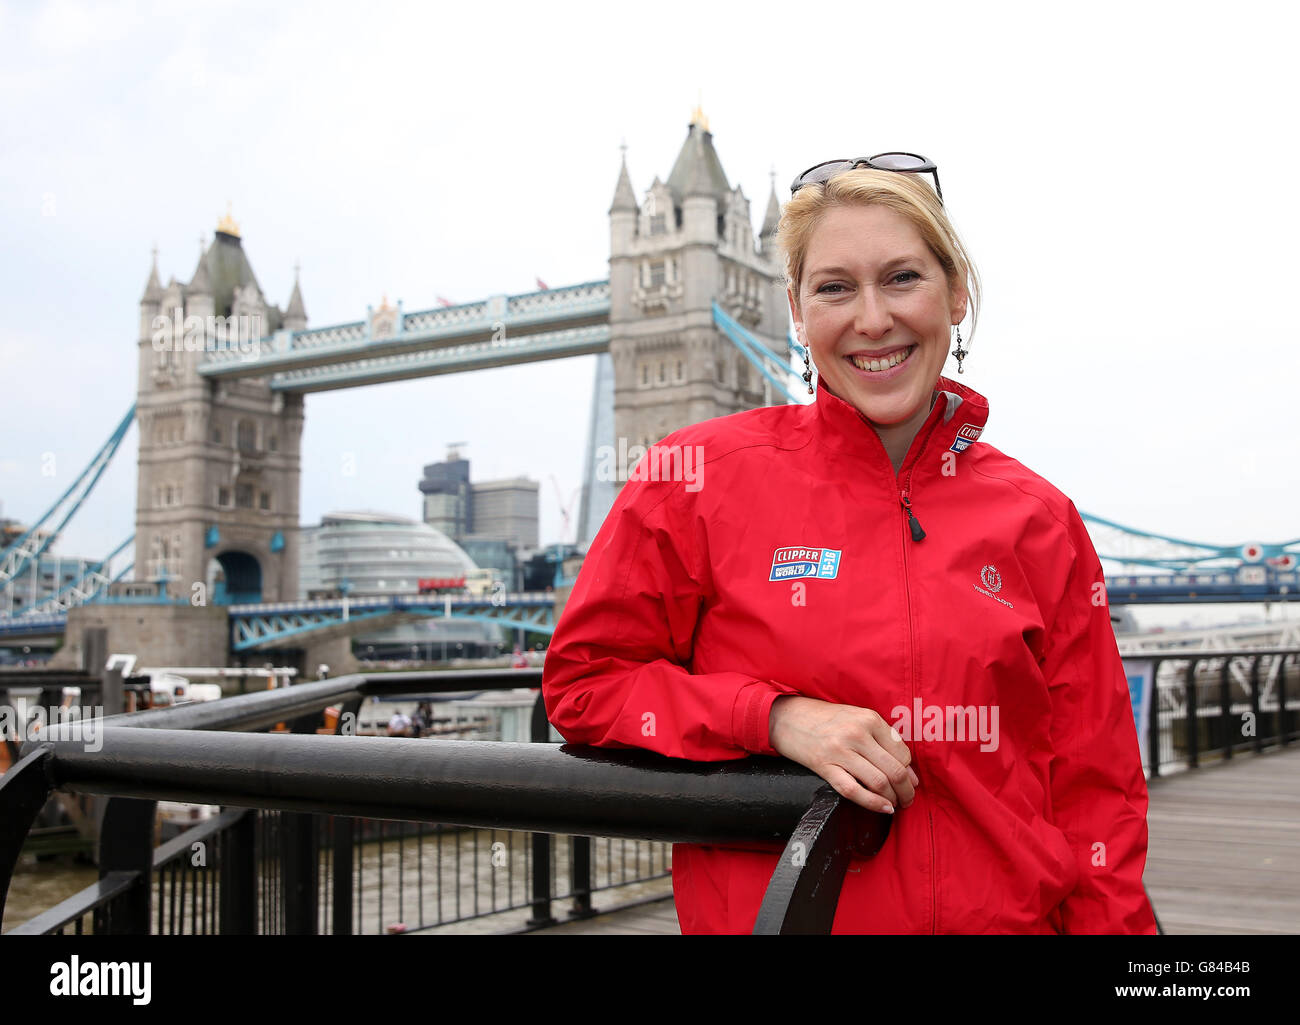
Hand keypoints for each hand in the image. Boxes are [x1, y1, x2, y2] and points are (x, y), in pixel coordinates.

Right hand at [768, 695, 918, 813]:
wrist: (787, 717)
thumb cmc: (826, 719)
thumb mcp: (857, 718)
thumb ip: (884, 740)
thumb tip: (911, 774)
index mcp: (869, 719)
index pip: (902, 753)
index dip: (911, 773)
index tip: (911, 783)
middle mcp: (857, 734)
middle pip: (895, 770)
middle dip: (907, 791)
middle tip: (908, 800)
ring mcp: (840, 751)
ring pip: (879, 782)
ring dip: (893, 799)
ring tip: (895, 805)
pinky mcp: (824, 766)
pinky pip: (854, 791)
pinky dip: (873, 804)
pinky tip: (883, 809)